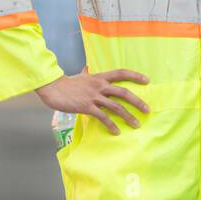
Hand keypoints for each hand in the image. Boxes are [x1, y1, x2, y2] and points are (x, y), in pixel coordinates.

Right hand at [35, 69, 149, 135]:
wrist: (52, 88)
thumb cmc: (67, 83)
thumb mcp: (80, 76)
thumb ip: (87, 73)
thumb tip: (87, 68)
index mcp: (100, 77)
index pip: (121, 73)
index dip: (135, 76)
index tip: (147, 80)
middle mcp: (99, 86)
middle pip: (123, 92)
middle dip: (137, 102)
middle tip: (147, 110)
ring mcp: (93, 96)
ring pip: (116, 106)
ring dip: (128, 116)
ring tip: (137, 125)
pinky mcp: (86, 107)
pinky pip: (103, 117)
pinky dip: (111, 125)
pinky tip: (117, 131)